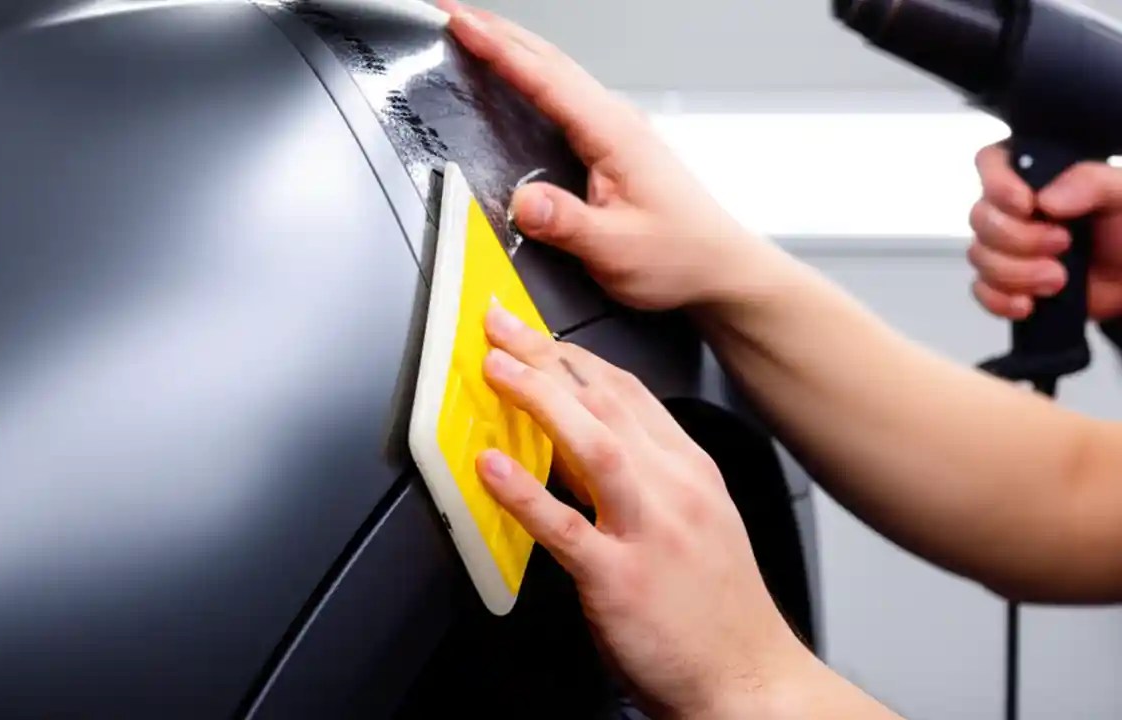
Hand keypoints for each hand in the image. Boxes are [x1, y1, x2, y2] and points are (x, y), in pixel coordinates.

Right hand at [440, 1, 783, 311]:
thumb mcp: (617, 248)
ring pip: (557, 72)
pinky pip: (564, 95)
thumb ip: (567, 224)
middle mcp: (617, 121)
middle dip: (496, 30)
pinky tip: (517, 78)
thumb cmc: (679, 256)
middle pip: (548, 60)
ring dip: (513, 47)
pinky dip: (532, 74)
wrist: (720, 269)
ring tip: (473, 32)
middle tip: (450, 11)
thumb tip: (523, 201)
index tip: (459, 23)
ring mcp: (617, 129)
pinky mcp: (614, 144)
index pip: (546, 79)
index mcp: (614, 134)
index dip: (498, 49)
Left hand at [472, 303, 812, 718]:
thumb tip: (580, 445)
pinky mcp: (621, 579)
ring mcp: (649, 531)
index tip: (536, 334)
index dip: (573, 355)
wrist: (751, 680)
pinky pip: (566, 527)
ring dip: (539, 399)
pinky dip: (525, 493)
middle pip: (604, 402)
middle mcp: (673, 489)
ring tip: (496, 369)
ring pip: (593, 444)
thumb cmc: (718, 607)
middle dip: (546, 355)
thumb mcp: (695, 522)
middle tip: (501, 325)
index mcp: (688, 472)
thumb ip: (645, 478)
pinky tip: (492, 468)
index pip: (627, 392)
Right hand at [969, 142, 1121, 319]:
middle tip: (1063, 244)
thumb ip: (1091, 182)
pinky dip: (1000, 299)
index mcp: (1036, 177)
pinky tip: (1030, 302)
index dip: (997, 184)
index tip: (1026, 205)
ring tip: (1058, 279)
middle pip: (981, 217)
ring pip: (979, 255)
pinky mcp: (1004, 282)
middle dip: (1018, 239)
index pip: (992, 162)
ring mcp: (1005, 247)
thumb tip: (1046, 199)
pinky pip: (981, 290)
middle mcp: (1013, 209)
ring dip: (1016, 273)